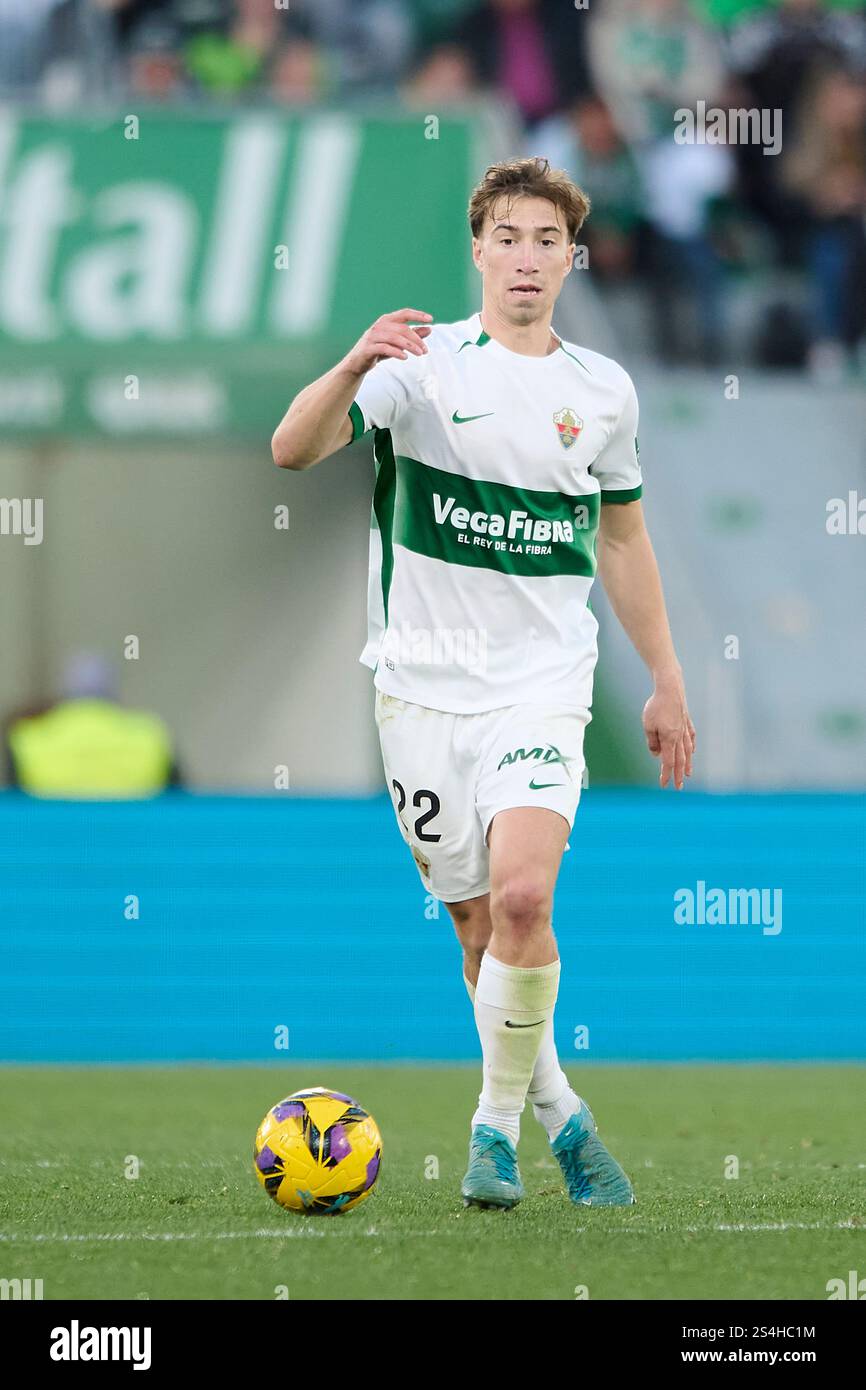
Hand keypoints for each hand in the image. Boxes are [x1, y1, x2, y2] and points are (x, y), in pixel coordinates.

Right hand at [342, 308, 432, 374]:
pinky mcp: (368, 348)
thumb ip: (412, 335)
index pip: (404, 313)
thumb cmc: (379, 350)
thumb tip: (430, 329)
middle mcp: (379, 325)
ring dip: (409, 346)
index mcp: (386, 320)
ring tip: (419, 354)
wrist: (358, 363)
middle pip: (402, 328)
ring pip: (394, 338)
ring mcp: (372, 336)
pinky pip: (384, 348)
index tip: (430, 319)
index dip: (417, 315)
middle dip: (416, 339)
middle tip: (425, 350)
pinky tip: (405, 357)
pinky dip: (396, 352)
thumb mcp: (398, 343)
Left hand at [642, 672, 694, 790]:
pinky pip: (690, 738)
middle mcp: (679, 737)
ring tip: (688, 774)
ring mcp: (685, 729)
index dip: (666, 774)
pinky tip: (692, 751)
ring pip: (687, 751)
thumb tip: (656, 754)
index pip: (668, 762)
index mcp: (669, 739)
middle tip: (679, 787)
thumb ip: (652, 742)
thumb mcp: (648, 725)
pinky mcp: (686, 721)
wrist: (670, 688)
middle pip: (680, 760)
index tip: (664, 785)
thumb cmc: (656, 706)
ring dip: (687, 764)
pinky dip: (691, 746)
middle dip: (678, 775)